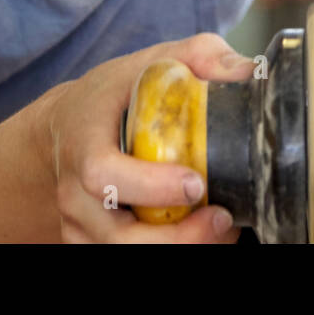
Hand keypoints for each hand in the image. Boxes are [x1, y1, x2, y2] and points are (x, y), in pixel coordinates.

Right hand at [44, 32, 257, 241]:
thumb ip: (198, 56)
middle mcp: (73, 191)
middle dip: (176, 238)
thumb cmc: (111, 95)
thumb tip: (244, 71)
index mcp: (83, 141)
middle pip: (117, 235)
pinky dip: (168, 252)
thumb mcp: (150, 61)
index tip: (195, 183)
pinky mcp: (89, 243)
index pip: (102, 174)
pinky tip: (199, 237)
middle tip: (222, 219)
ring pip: (123, 254)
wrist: (69, 124)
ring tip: (220, 228)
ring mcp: (79, 224)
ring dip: (179, 249)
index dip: (149, 186)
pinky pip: (125, 258)